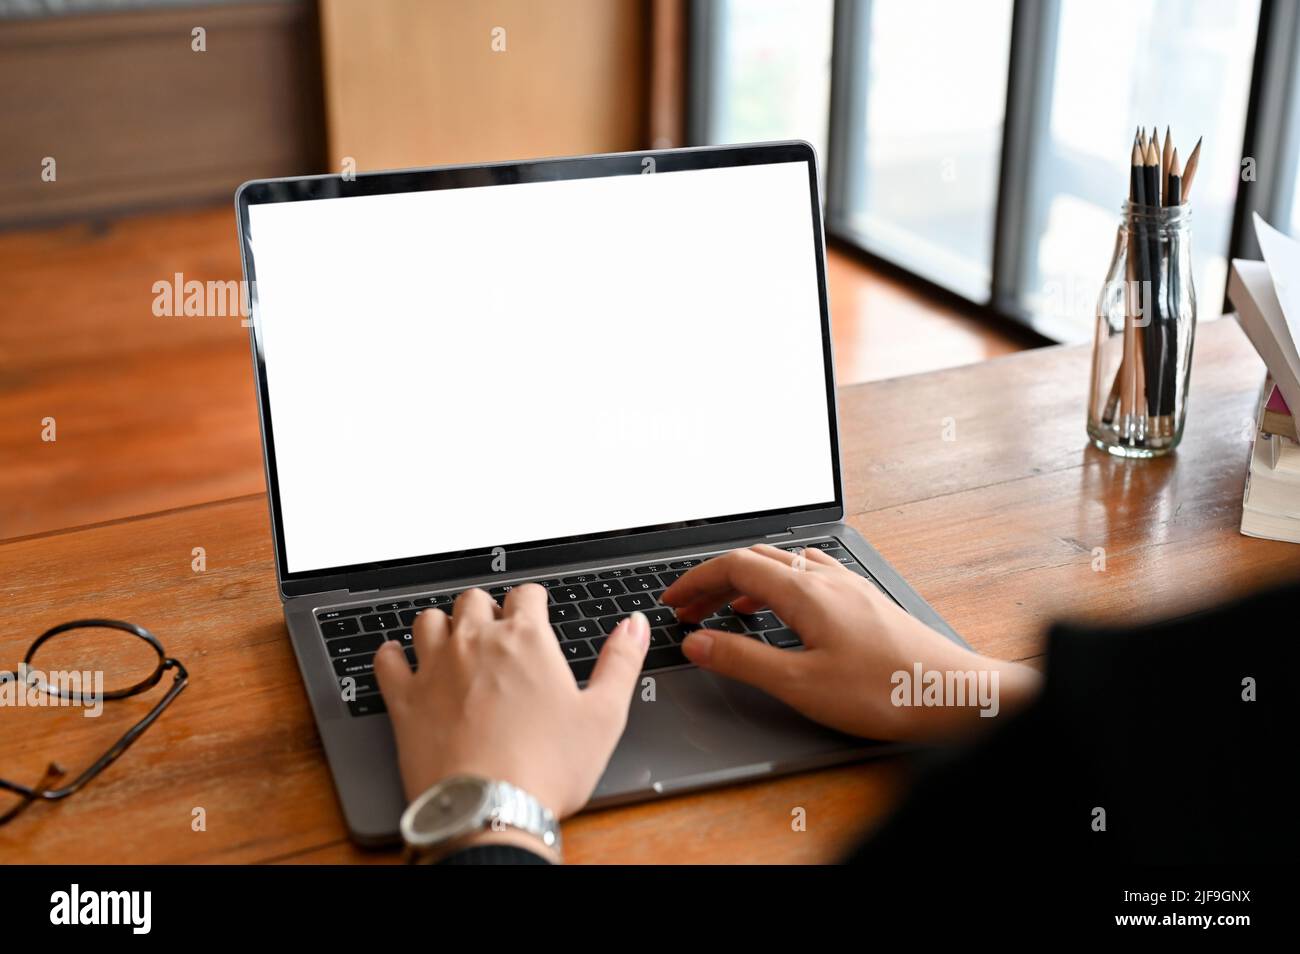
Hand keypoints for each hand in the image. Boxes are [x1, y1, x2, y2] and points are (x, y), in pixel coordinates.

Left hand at [374, 585, 650, 824]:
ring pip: (428, 620)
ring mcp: (435, 668)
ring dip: (442, 626)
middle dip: (487, 610)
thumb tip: (633, 626)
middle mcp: (476, 642)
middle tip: (496, 633)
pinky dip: (393, 656)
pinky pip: (386, 660)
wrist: (489, 808)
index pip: (526, 594)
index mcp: (526, 639)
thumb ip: (621, 662)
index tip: (535, 612)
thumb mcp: (603, 715)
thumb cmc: (546, 767)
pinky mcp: (404, 699)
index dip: (533, 602)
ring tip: (453, 642)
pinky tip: (402, 662)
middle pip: (474, 600)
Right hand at [662, 545, 1039, 740]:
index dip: (695, 581)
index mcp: (805, 591)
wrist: (955, 694)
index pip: (734, 566)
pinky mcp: (865, 602)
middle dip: (714, 581)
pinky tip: (783, 613)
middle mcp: (827, 578)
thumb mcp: (800, 684)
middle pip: (756, 561)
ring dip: (746, 581)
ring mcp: (849, 587)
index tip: (671, 600)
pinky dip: (779, 586)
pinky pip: (810, 576)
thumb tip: (698, 641)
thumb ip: (743, 660)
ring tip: (725, 610)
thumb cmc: (887, 691)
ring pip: (784, 565)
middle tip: (688, 609)